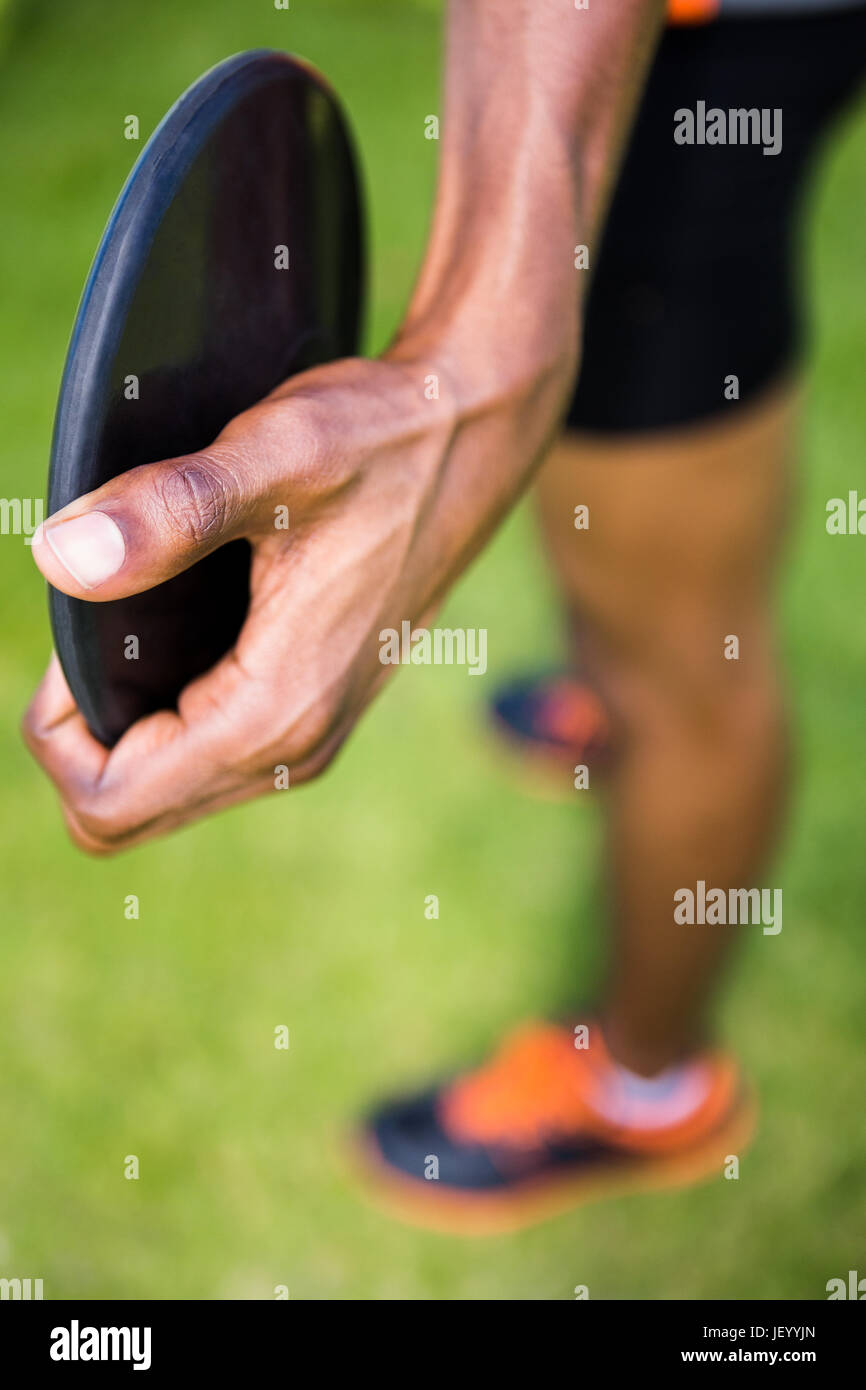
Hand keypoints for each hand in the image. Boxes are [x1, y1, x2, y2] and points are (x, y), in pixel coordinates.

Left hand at [24, 337, 572, 853]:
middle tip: (95, 633)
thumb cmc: (382, 441)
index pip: (108, 801)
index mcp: (275, 712)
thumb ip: (169, 510)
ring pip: (162, 797)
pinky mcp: (313, 716)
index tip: (73, 638)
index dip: (53, 731)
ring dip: (119, 732)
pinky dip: (162, 722)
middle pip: (126, 818)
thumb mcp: (275, 455)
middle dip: (78, 741)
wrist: (471, 439)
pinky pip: (205, 764)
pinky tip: (171, 639)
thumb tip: (60, 559)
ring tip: (130, 630)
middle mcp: (294, 749)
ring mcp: (307, 740)